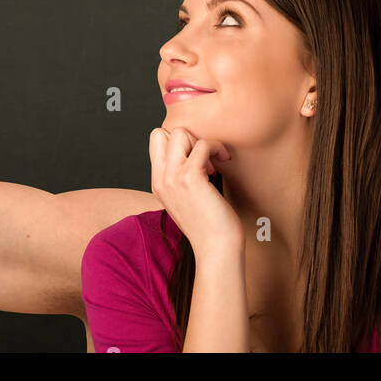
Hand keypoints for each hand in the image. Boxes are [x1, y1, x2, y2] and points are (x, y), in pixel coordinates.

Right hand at [149, 127, 241, 257]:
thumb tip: (194, 152)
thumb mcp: (185, 198)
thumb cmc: (209, 224)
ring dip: (203, 142)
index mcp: (158, 183)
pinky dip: (217, 147)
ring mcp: (173, 178)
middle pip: (164, 133)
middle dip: (188, 138)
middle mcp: (161, 179)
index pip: (156, 141)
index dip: (178, 142)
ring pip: (181, 133)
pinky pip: (202, 144)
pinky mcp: (190, 178)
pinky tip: (224, 161)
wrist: (216, 248)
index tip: (197, 159)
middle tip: (204, 159)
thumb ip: (180, 177)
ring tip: (214, 162)